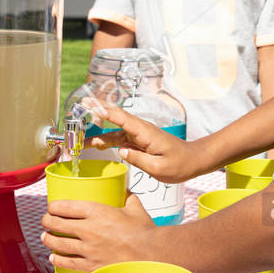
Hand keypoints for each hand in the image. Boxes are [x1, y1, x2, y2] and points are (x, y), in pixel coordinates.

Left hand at [41, 195, 156, 272]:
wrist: (151, 255)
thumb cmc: (144, 233)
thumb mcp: (135, 208)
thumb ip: (128, 198)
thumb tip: (127, 193)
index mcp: (97, 211)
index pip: (66, 206)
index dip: (54, 206)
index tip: (52, 207)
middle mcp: (88, 229)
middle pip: (58, 224)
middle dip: (47, 221)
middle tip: (45, 221)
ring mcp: (88, 249)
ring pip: (59, 243)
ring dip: (49, 239)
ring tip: (45, 237)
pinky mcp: (91, 265)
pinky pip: (68, 262)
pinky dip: (58, 259)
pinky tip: (53, 257)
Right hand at [88, 105, 212, 183]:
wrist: (193, 160)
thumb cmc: (180, 164)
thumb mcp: (160, 168)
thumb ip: (139, 160)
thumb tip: (121, 152)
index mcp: (145, 133)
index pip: (122, 118)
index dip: (105, 111)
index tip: (89, 104)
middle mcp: (140, 130)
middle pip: (115, 118)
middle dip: (97, 112)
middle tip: (80, 107)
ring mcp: (139, 135)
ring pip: (115, 130)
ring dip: (98, 132)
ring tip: (81, 139)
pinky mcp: (139, 141)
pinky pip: (120, 138)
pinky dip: (107, 140)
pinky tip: (96, 144)